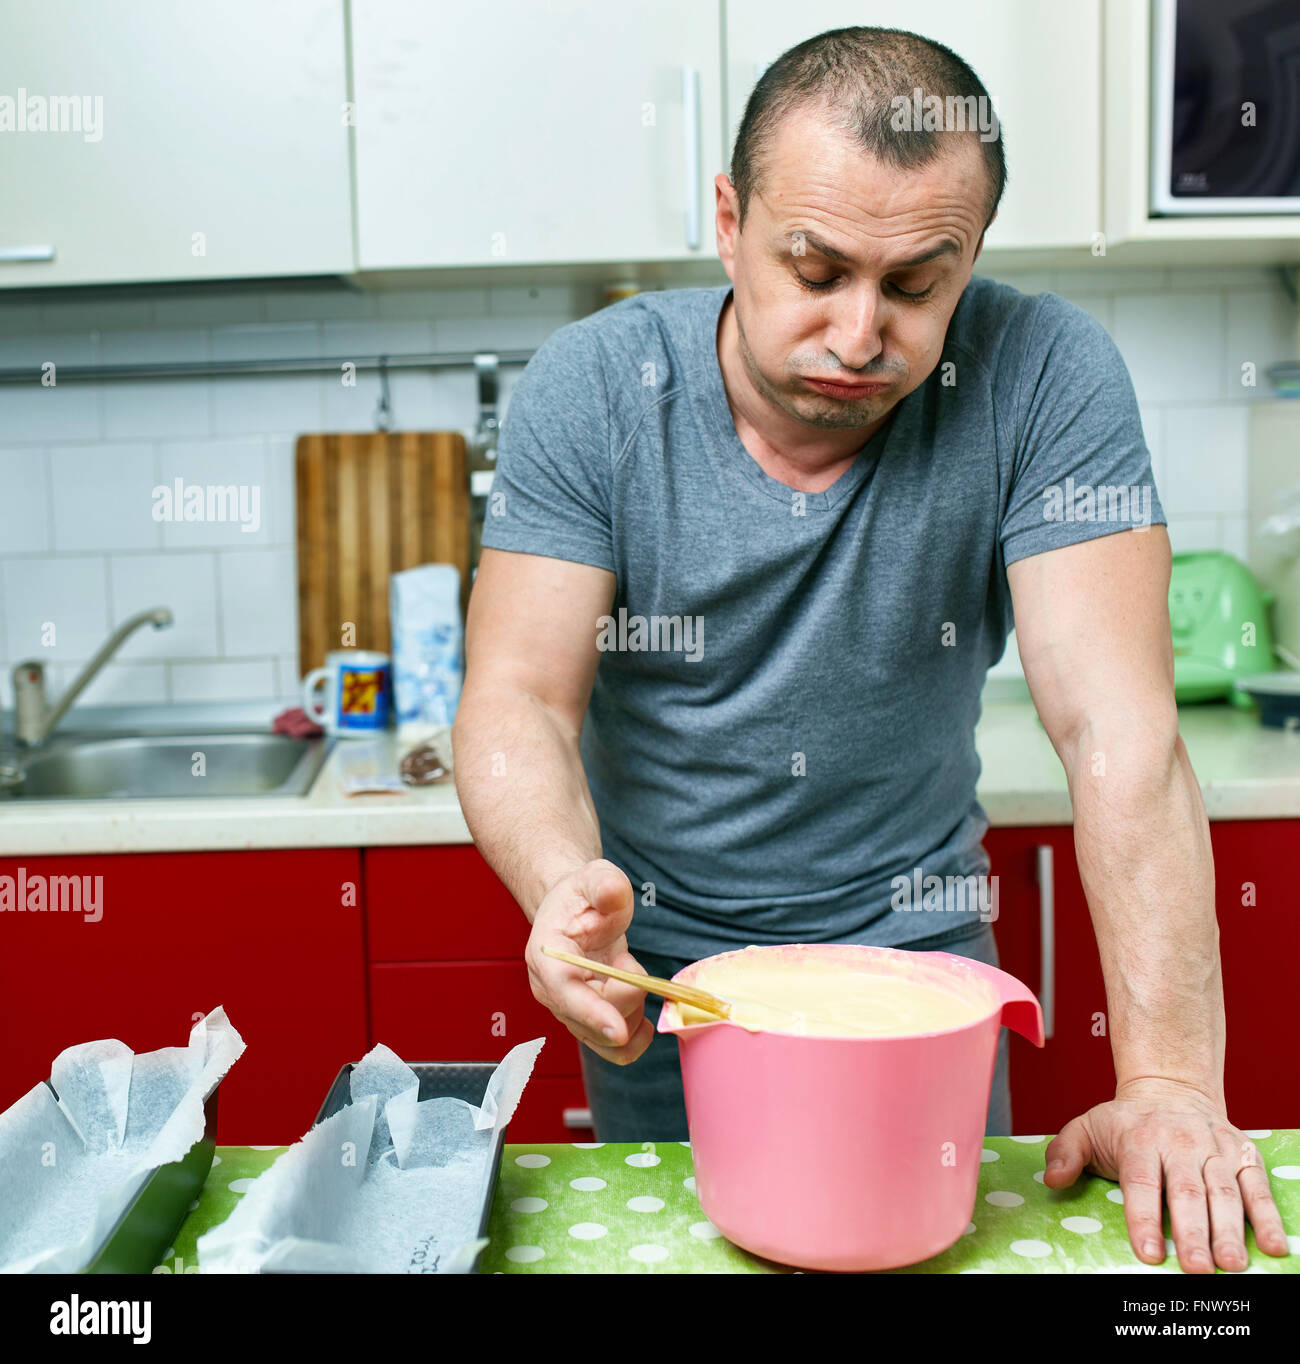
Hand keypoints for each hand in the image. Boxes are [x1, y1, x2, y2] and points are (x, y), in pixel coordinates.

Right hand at [525, 858, 654, 1064]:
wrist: (575, 912)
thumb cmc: (582, 896)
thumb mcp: (595, 877)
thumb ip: (605, 884)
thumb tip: (613, 893)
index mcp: (546, 955)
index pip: (564, 990)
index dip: (591, 1012)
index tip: (619, 1029)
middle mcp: (551, 991)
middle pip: (591, 1019)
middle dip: (627, 996)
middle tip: (626, 958)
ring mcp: (568, 1011)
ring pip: (607, 1039)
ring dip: (633, 1011)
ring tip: (626, 970)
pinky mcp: (587, 1023)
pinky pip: (615, 1049)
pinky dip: (637, 1036)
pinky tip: (644, 1012)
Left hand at [1043, 1078, 1289, 1272]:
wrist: (1170, 1086)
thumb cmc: (1127, 1120)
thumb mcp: (1087, 1126)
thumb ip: (1066, 1152)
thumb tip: (1051, 1178)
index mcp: (1140, 1139)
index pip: (1142, 1183)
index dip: (1144, 1218)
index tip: (1149, 1253)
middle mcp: (1180, 1144)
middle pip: (1186, 1192)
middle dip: (1192, 1232)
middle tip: (1195, 1268)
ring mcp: (1214, 1149)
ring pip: (1224, 1193)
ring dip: (1229, 1230)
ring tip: (1231, 1264)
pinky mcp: (1242, 1154)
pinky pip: (1257, 1186)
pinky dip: (1268, 1215)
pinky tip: (1272, 1244)